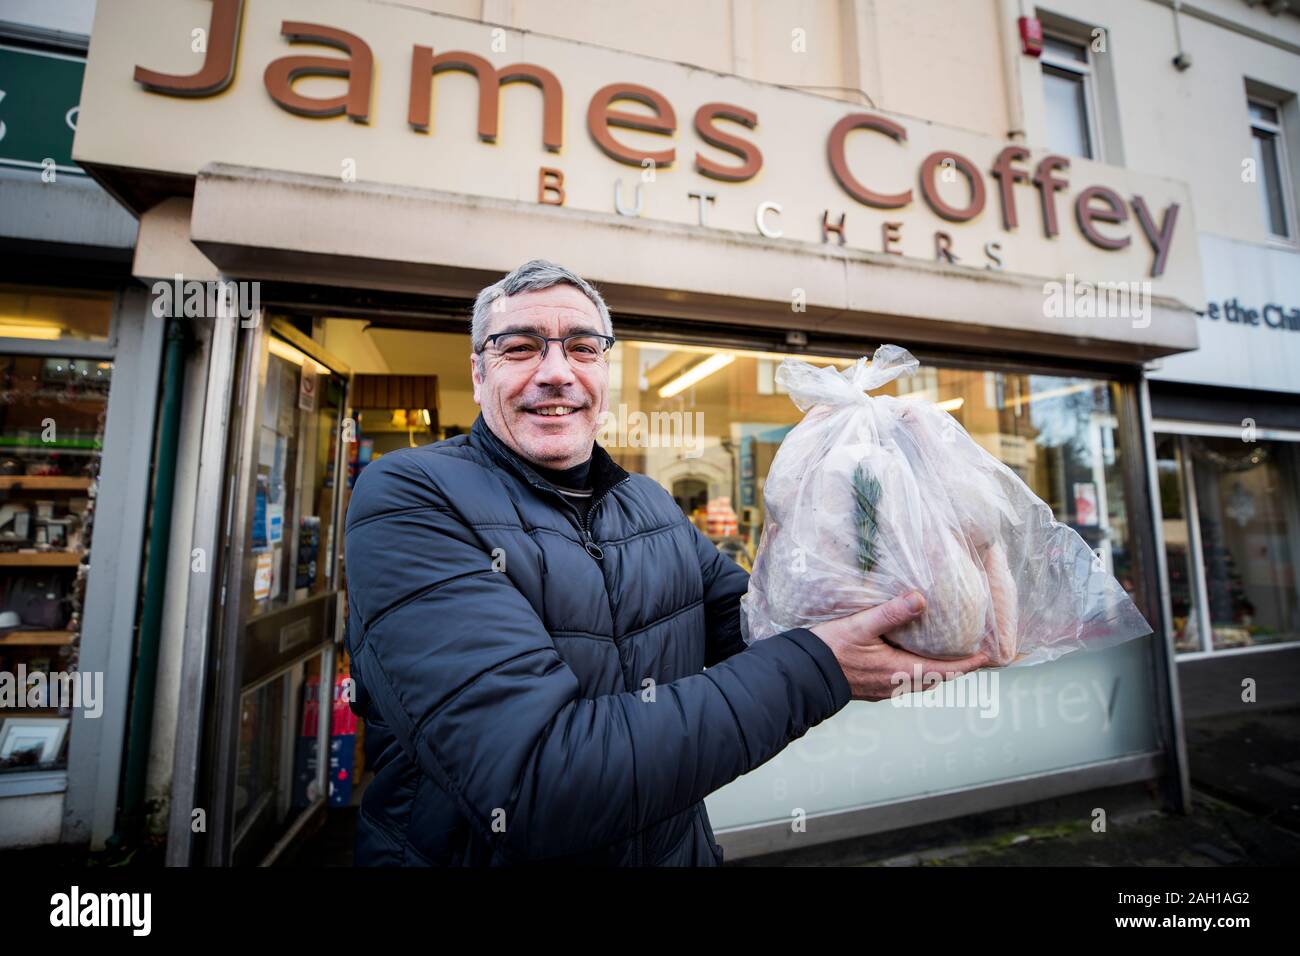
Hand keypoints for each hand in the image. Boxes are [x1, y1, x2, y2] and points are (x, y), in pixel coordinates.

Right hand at [809, 591, 990, 701]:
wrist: (802, 675)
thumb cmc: (829, 649)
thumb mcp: (859, 626)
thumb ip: (890, 613)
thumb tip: (920, 598)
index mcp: (898, 671)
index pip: (943, 671)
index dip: (966, 664)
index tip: (986, 657)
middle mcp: (895, 685)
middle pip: (936, 679)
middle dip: (956, 669)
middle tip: (972, 656)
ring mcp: (883, 690)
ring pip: (920, 682)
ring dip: (937, 672)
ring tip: (948, 657)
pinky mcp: (872, 689)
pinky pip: (905, 682)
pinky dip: (919, 673)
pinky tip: (912, 661)